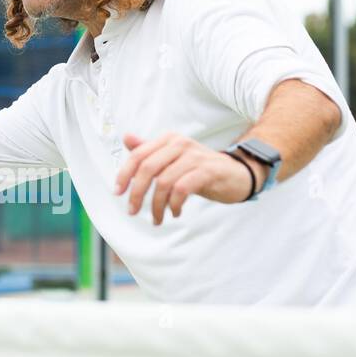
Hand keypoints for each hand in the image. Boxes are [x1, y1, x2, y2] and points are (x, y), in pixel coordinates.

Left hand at [113, 132, 260, 224]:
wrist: (237, 174)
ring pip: (163, 182)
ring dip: (156, 205)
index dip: (124, 174)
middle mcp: (180, 144)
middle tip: (133, 211)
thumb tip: (126, 138)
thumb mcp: (173, 158)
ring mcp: (194, 157)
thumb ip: (150, 150)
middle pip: (147, 168)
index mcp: (168, 140)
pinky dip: (174, 205)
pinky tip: (175, 212)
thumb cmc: (200, 168)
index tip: (118, 193)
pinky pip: (181, 189)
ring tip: (157, 218)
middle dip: (136, 193)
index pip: (138, 155)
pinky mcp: (207, 171)